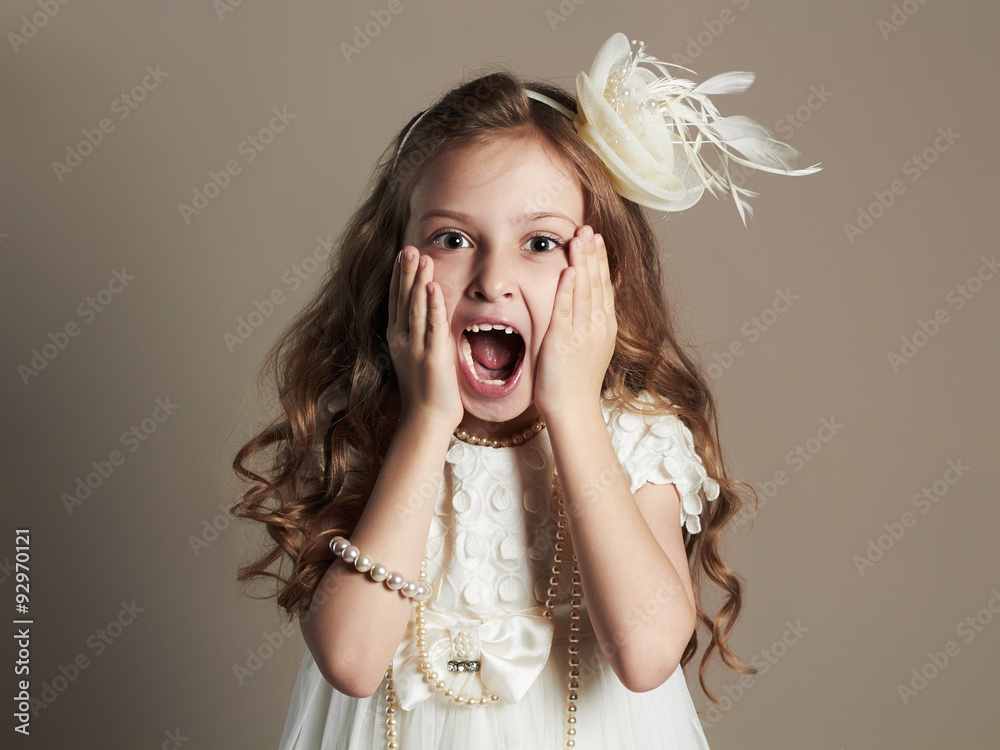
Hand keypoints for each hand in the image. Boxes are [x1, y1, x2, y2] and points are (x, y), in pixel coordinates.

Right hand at [387, 247, 463, 432]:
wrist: (426, 418)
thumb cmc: (426, 390)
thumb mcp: (417, 356)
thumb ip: (420, 334)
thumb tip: (427, 314)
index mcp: (398, 338)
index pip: (397, 300)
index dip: (401, 276)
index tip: (403, 254)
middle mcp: (402, 339)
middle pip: (403, 298)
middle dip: (407, 271)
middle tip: (409, 247)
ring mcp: (416, 347)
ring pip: (416, 307)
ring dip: (418, 280)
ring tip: (421, 257)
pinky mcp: (432, 356)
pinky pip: (432, 325)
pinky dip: (432, 305)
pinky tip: (432, 287)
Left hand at [534, 226, 616, 421]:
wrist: (573, 410)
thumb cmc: (576, 383)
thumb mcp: (591, 348)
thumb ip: (592, 323)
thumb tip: (592, 304)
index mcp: (604, 327)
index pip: (604, 286)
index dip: (600, 261)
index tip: (597, 239)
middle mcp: (597, 326)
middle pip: (597, 282)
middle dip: (593, 253)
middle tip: (589, 228)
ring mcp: (582, 333)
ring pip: (585, 290)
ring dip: (583, 262)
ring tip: (581, 237)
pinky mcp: (563, 341)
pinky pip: (567, 310)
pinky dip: (569, 289)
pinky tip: (570, 270)